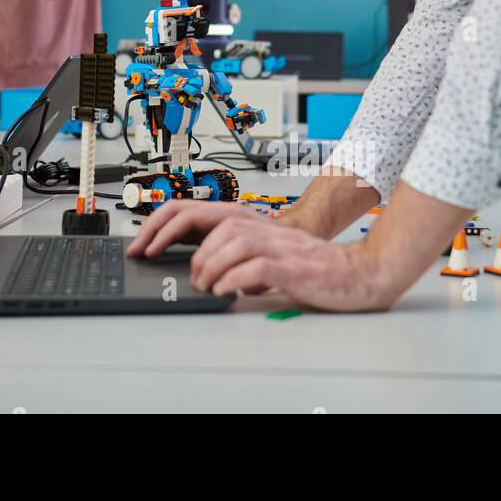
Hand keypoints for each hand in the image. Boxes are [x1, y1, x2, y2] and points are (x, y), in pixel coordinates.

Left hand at [127, 201, 394, 310]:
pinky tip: (226, 291)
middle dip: (174, 239)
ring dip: (207, 265)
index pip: (198, 209)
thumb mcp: (268, 254)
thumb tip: (202, 267)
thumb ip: (239, 254)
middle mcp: (263, 227)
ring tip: (204, 284)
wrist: (357, 274)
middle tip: (165, 263)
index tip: (143, 244)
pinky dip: (232, 280)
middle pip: (209, 219)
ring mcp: (278, 245)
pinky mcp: (291, 266)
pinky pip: (253, 267)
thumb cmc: (314, 267)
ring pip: (228, 241)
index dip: (163, 223)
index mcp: (253, 222)